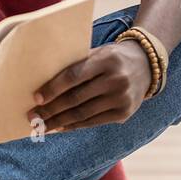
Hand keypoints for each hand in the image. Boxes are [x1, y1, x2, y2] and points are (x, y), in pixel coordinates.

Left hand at [28, 42, 151, 132]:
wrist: (147, 65)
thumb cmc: (112, 57)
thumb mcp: (98, 53)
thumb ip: (77, 64)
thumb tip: (44, 84)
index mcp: (106, 60)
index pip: (73, 76)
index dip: (53, 88)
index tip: (36, 97)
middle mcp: (116, 80)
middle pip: (76, 98)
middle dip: (51, 109)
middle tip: (33, 116)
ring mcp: (122, 98)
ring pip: (83, 114)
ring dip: (59, 121)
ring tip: (42, 125)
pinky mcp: (124, 113)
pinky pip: (94, 122)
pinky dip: (75, 125)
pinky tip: (61, 126)